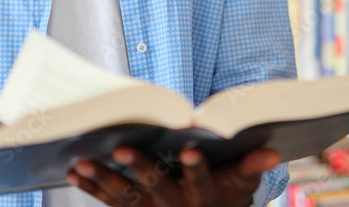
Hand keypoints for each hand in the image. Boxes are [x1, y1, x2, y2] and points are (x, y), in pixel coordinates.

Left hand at [66, 145, 279, 206]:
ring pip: (127, 197)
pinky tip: (74, 173)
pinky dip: (92, 189)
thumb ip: (252, 165)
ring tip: (83, 161)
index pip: (200, 180)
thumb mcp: (242, 182)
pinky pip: (111, 203)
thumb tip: (273, 152)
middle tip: (121, 146)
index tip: (186, 149)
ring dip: (104, 180)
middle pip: (157, 188)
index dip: (194, 167)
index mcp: (205, 195)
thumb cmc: (226, 194)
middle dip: (139, 168)